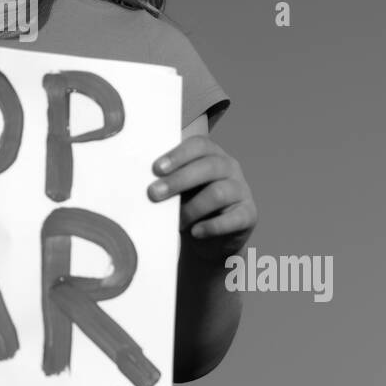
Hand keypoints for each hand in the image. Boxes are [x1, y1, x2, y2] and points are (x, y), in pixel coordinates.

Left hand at [147, 133, 256, 260]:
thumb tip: (137, 179)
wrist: (209, 240)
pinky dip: (212, 226)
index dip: (178, 155)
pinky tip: (196, 232)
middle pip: (208, 166)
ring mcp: (242, 190)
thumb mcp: (176, 190)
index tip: (156, 169)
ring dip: (192, 208)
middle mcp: (230, 167)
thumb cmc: (186, 205)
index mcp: (211, 154)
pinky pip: (233, 219)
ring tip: (177, 222)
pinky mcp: (248, 215)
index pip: (198, 145)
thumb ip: (164, 179)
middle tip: (153, 193)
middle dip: (178, 180)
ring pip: (218, 193)